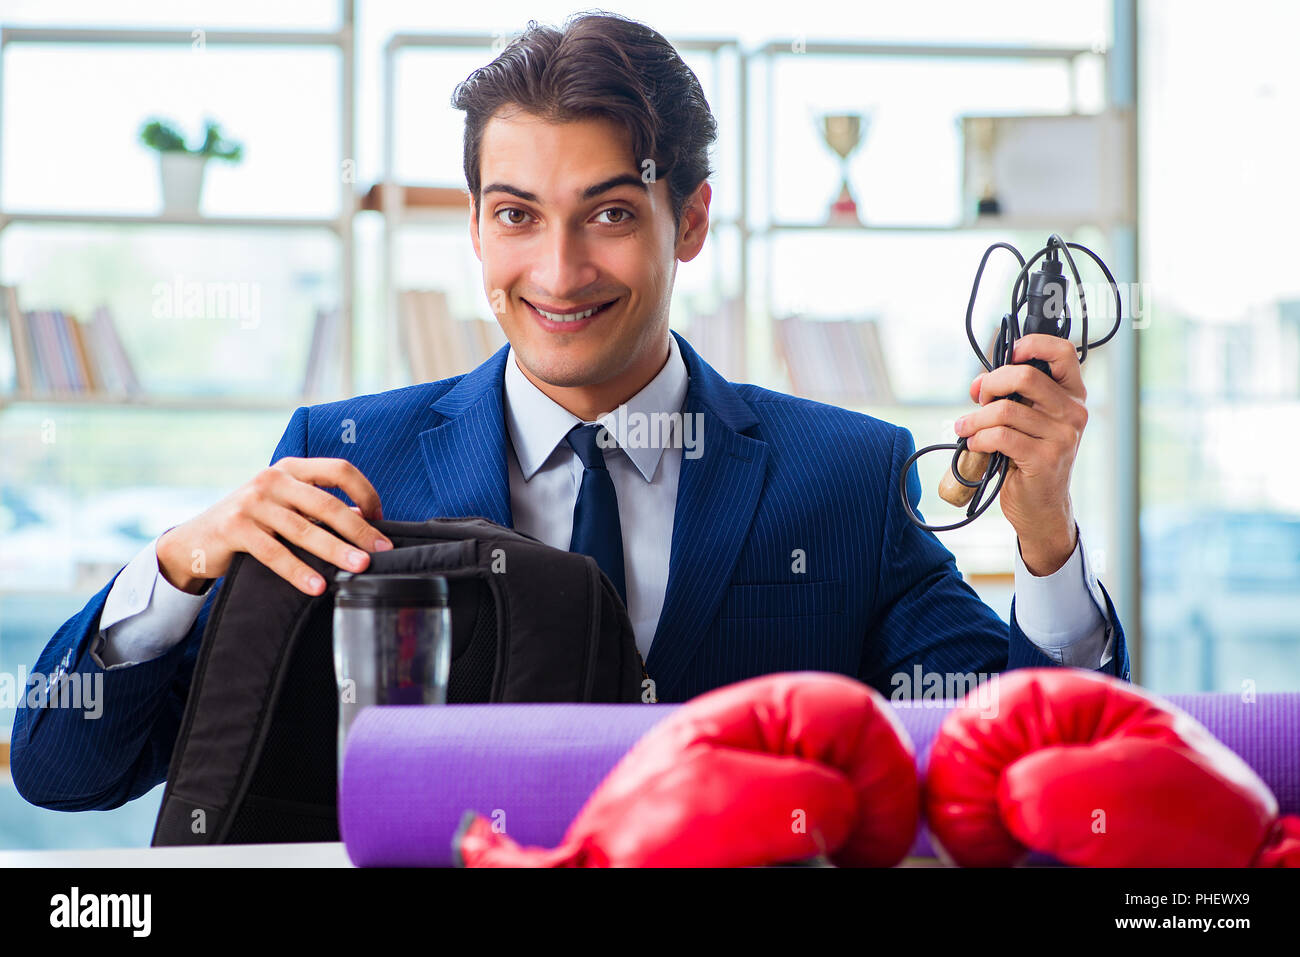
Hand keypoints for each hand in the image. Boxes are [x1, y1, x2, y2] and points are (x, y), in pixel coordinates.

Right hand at [156, 457, 392, 595]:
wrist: (195, 539)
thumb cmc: (253, 522)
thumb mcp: (287, 506)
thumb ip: (319, 508)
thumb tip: (365, 517)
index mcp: (291, 468)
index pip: (339, 470)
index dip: (365, 492)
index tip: (381, 518)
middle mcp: (272, 479)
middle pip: (326, 502)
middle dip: (358, 528)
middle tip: (381, 550)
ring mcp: (252, 502)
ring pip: (303, 529)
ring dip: (335, 550)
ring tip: (359, 567)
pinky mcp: (235, 528)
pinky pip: (274, 553)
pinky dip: (298, 571)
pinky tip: (317, 586)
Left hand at [954, 334, 1086, 573]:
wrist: (1041, 507)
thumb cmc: (1029, 459)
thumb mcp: (1027, 422)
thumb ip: (1012, 396)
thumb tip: (981, 382)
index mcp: (1072, 396)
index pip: (1062, 352)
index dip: (1032, 344)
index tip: (1008, 354)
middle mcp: (1074, 413)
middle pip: (1024, 376)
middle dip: (991, 384)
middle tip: (978, 399)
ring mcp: (1063, 436)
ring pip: (1006, 410)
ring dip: (976, 418)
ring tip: (966, 428)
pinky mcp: (1045, 459)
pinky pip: (1001, 437)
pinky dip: (979, 438)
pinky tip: (975, 444)